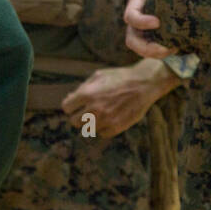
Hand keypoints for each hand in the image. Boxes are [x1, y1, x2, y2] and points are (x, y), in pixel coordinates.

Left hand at [61, 60, 178, 138]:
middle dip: (79, 116)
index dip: (71, 106)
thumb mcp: (98, 76)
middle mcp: (94, 108)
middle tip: (88, 111)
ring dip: (92, 122)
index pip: (67, 107)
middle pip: (74, 121)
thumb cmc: (120, 77)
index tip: (76, 105)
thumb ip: (83, 88)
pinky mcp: (116, 127)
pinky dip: (104, 128)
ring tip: (102, 113)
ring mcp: (105, 119)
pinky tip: (111, 118)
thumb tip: (70, 99)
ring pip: (88, 129)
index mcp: (87, 94)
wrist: (144, 84)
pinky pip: (102, 133)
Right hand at [124, 0, 172, 58]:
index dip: (141, 22)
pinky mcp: (151, 38)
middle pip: (132, 41)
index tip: (157, 22)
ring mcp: (141, 33)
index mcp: (134, 5)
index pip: (131, 17)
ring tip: (175, 49)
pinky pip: (153, 49)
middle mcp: (134, 23)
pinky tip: (179, 48)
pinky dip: (165, 51)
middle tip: (167, 49)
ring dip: (157, 53)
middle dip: (148, 48)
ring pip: (141, 49)